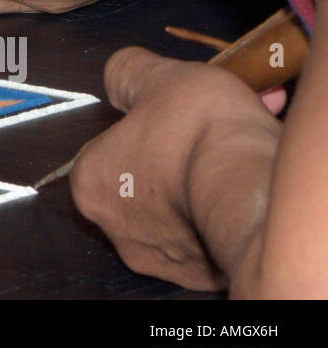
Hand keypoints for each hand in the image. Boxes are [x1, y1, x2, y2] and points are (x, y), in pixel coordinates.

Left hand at [70, 47, 279, 290]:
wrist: (255, 190)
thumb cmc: (199, 133)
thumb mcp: (156, 77)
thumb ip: (127, 73)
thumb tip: (118, 75)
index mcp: (92, 184)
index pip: (108, 149)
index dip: (142, 125)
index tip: (171, 114)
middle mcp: (118, 230)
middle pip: (145, 179)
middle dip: (176, 151)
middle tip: (207, 128)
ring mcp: (164, 259)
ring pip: (181, 205)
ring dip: (203, 176)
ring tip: (236, 144)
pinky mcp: (207, 275)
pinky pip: (212, 230)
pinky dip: (225, 205)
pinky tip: (249, 174)